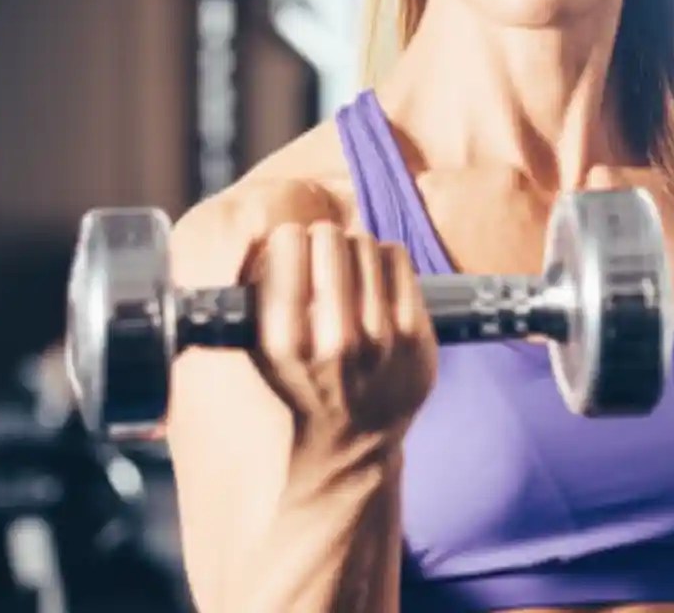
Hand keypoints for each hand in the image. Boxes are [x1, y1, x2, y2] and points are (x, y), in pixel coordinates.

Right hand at [248, 220, 437, 454]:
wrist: (352, 440)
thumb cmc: (302, 382)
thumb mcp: (260, 347)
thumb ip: (258, 293)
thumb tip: (276, 234)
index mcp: (285, 341)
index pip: (289, 244)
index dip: (289, 239)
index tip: (292, 248)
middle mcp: (334, 341)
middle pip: (330, 238)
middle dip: (323, 239)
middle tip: (323, 254)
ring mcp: (380, 339)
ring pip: (366, 244)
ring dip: (354, 248)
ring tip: (349, 270)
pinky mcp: (415, 335)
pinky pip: (398, 259)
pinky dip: (384, 259)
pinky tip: (376, 280)